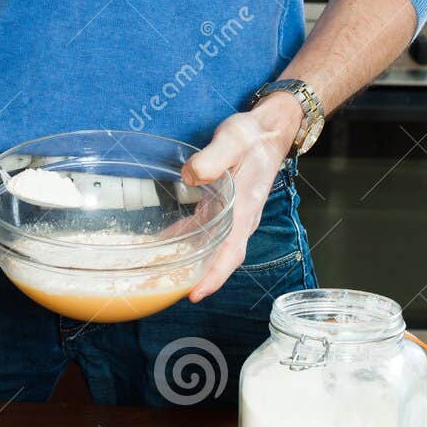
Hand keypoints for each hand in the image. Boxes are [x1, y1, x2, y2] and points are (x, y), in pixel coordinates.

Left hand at [180, 94, 302, 300]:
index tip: (195, 294)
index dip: (214, 276)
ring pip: (211, 249)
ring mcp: (233, 217)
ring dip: (189, 264)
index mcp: (244, 209)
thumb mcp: (234, 139)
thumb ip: (214, 157)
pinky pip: (206, 234)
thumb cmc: (253, 136)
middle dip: (195, 279)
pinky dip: (187, 242)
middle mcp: (240, 220)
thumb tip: (191, 176)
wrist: (269, 131)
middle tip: (163, 292)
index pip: (231, 253)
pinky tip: (164, 242)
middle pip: (219, 260)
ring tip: (157, 276)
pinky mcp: (224, 210)